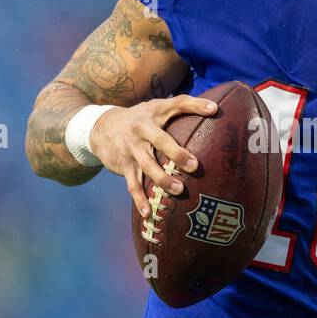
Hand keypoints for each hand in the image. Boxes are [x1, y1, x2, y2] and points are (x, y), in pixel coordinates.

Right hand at [89, 95, 217, 216]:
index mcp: (155, 113)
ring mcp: (132, 148)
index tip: (214, 110)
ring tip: (178, 191)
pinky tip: (149, 213)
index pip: (177, 104)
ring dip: (162, 179)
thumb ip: (182, 107)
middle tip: (194, 166)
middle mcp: (142, 129)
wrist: (101, 127)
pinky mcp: (124, 165)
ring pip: (147, 165)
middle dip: (176, 153)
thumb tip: (215, 108)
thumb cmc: (140, 118)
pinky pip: (133, 184)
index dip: (195, 105)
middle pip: (160, 140)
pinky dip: (140, 199)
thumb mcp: (156, 108)